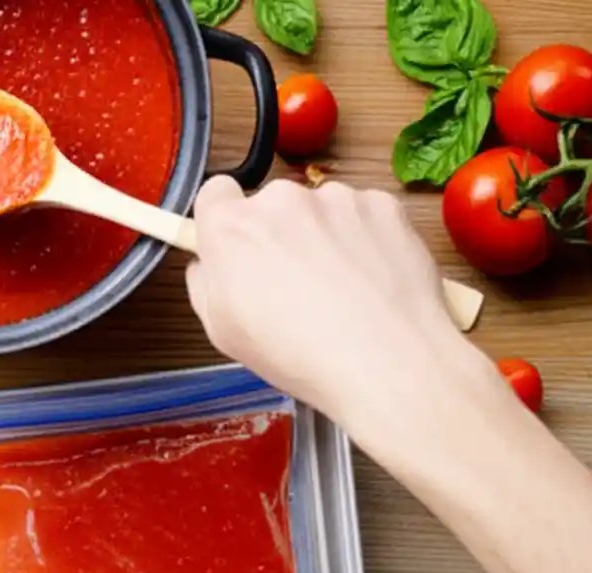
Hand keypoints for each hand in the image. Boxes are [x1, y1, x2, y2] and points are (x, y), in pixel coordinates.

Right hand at [186, 177, 486, 426]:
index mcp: (231, 227)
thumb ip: (205, 284)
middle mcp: (281, 200)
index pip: (216, 192)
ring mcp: (336, 198)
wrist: (386, 361)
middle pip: (272, 205)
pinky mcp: (382, 205)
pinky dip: (365, 239)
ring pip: (321, 210)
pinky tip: (371, 281)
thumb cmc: (299, 354)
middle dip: (279, 235)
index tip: (237, 244)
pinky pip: (363, 215)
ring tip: (342, 291)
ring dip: (324, 237)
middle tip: (296, 285)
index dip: (224, 218)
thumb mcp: (222, 333)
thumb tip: (208, 263)